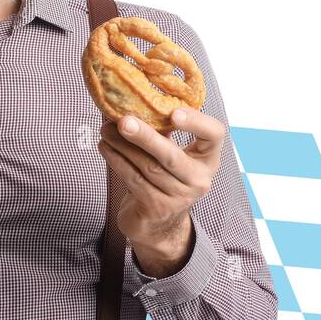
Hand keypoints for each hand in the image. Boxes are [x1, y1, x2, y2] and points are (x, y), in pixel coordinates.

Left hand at [97, 106, 225, 258]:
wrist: (158, 223)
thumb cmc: (164, 176)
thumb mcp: (171, 152)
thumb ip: (162, 129)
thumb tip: (133, 96)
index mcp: (208, 158)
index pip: (214, 134)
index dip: (197, 122)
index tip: (174, 113)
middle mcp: (199, 179)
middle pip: (171, 156)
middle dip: (145, 136)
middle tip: (123, 120)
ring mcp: (180, 197)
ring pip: (148, 167)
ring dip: (123, 146)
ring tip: (106, 130)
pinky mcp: (157, 208)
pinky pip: (134, 180)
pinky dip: (117, 161)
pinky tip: (105, 148)